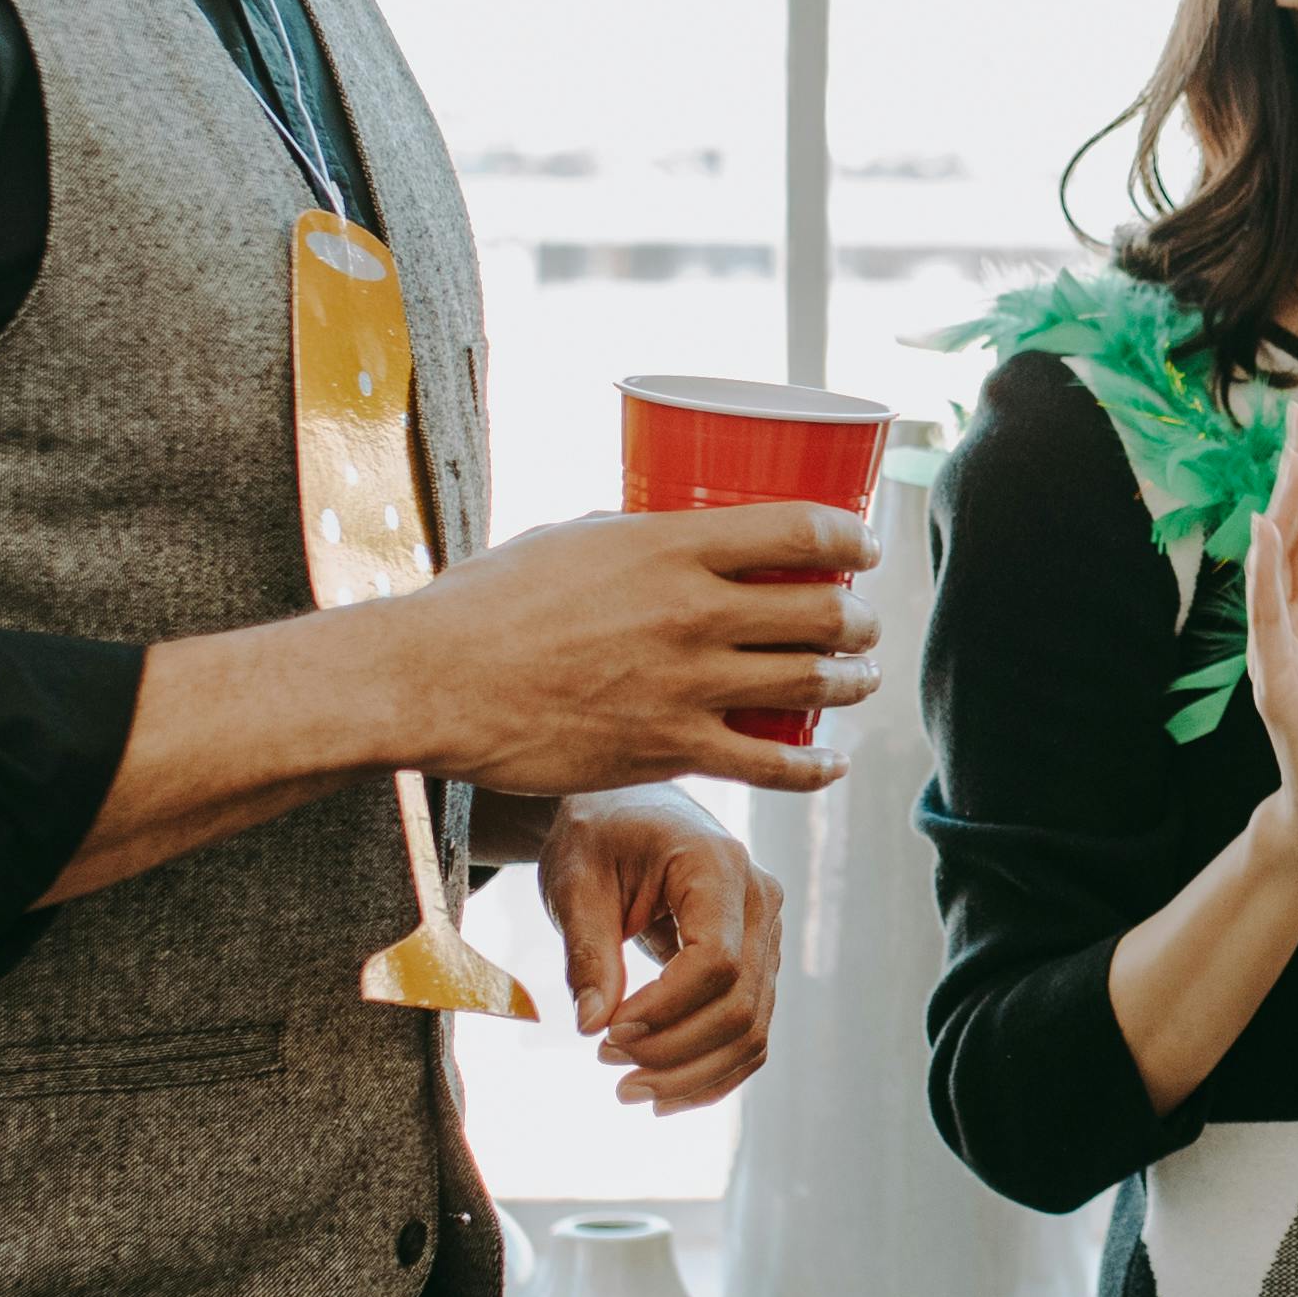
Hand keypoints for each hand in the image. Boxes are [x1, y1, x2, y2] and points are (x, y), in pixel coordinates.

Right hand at [367, 506, 877, 800]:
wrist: (434, 682)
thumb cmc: (485, 602)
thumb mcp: (567, 538)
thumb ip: (630, 535)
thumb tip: (666, 531)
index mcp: (672, 543)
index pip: (802, 529)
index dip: (852, 538)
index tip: (863, 548)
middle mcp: (694, 611)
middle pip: (823, 612)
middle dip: (859, 620)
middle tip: (862, 623)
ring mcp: (687, 684)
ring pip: (812, 686)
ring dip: (851, 684)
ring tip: (859, 681)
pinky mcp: (671, 749)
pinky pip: (773, 766)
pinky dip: (816, 766)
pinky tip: (830, 763)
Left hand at [534, 789, 784, 1113]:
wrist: (624, 816)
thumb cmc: (597, 839)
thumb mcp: (576, 884)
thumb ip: (587, 953)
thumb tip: (592, 1026)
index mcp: (718, 865)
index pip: (716, 961)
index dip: (664, 1010)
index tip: (605, 1032)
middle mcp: (761, 900)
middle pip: (740, 1005)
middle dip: (673, 1052)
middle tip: (604, 1064)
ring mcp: (768, 936)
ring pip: (752, 1031)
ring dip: (692, 1075)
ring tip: (627, 1092)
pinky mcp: (758, 966)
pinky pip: (750, 1033)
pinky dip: (711, 1073)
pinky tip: (663, 1095)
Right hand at [1242, 399, 1297, 874]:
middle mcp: (1291, 618)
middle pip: (1290, 534)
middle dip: (1294, 476)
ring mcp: (1281, 651)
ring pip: (1274, 572)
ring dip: (1281, 519)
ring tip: (1291, 469)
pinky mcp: (1281, 688)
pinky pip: (1269, 626)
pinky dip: (1265, 582)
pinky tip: (1266, 539)